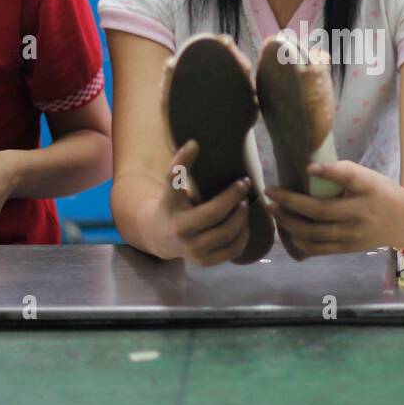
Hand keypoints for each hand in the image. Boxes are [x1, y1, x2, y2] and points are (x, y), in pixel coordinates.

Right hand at [155, 140, 252, 266]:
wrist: (159, 237)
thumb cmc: (172, 205)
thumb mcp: (171, 188)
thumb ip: (180, 169)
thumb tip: (195, 142)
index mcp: (170, 206)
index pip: (174, 181)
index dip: (184, 161)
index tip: (196, 145)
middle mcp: (180, 230)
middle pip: (215, 213)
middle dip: (234, 196)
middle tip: (244, 184)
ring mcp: (192, 250)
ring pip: (227, 233)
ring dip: (241, 216)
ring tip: (244, 204)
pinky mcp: (204, 262)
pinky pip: (231, 250)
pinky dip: (242, 236)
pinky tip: (243, 224)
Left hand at [264, 161, 403, 255]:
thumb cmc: (380, 193)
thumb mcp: (368, 177)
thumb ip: (343, 173)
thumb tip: (308, 169)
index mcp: (367, 189)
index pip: (349, 178)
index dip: (328, 172)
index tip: (308, 167)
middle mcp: (360, 213)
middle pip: (320, 211)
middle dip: (290, 203)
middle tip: (270, 193)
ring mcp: (352, 235)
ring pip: (314, 233)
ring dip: (289, 222)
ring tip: (274, 211)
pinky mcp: (347, 249)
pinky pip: (318, 249)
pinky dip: (299, 240)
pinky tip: (287, 230)